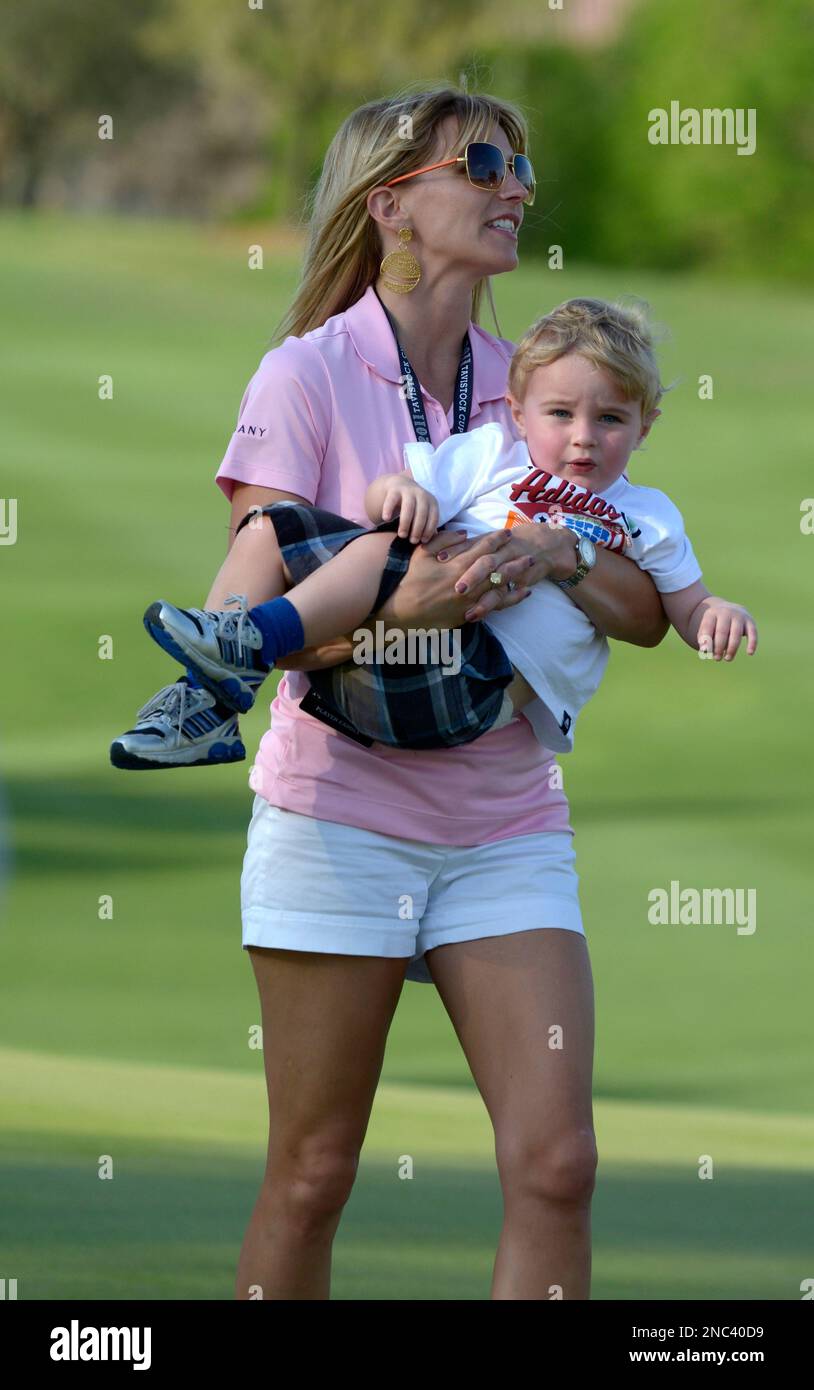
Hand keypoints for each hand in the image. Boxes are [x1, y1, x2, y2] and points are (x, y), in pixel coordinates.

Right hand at [371, 528, 534, 632]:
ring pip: (500, 587)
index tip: (507, 533)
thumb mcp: (421, 553)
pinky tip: (523, 593)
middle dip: (513, 558)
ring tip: (531, 569)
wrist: (398, 610)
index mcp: (456, 566)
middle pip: (497, 568)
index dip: (496, 540)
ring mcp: (469, 601)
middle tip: (528, 551)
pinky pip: (494, 606)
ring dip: (516, 576)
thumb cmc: (408, 579)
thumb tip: (464, 532)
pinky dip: (510, 599)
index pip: (482, 549)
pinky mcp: (468, 615)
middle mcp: (467, 583)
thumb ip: (444, 541)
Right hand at [380, 473, 439, 542]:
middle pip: (422, 513)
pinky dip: (388, 509)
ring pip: (408, 507)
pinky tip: (386, 519)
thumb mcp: (423, 513)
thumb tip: (431, 544)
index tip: (423, 541)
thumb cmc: (414, 506)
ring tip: (402, 535)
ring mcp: (408, 490)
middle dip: (418, 528)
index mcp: (431, 501)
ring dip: (405, 522)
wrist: (400, 485)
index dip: (429, 530)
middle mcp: (421, 494)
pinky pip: (391, 499)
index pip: (433, 517)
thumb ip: (427, 525)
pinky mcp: (394, 489)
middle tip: (412, 541)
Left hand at [451, 522, 579, 621]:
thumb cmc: (505, 543)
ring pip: (499, 583)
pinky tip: (493, 616)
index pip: (470, 546)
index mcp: (488, 544)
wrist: (542, 543)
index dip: (456, 552)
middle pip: (486, 564)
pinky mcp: (522, 582)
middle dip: (473, 577)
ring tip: (469, 614)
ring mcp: (513, 569)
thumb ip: (464, 546)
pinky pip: (511, 596)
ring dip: (485, 601)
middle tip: (457, 589)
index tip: (439, 559)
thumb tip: (438, 554)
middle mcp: (500, 554)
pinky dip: (502, 605)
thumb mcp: (486, 540)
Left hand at [697, 599, 757, 660]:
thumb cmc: (714, 624)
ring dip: (732, 648)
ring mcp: (739, 616)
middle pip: (722, 632)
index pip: (708, 628)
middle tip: (717, 658)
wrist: (729, 609)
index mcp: (712, 613)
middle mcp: (726, 612)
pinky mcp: (750, 621)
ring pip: (736, 634)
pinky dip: (752, 643)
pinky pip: (753, 633)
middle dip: (719, 647)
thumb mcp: (706, 628)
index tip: (706, 652)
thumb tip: (704, 651)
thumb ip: (703, 639)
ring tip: (727, 659)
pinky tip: (750, 653)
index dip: (707, 641)